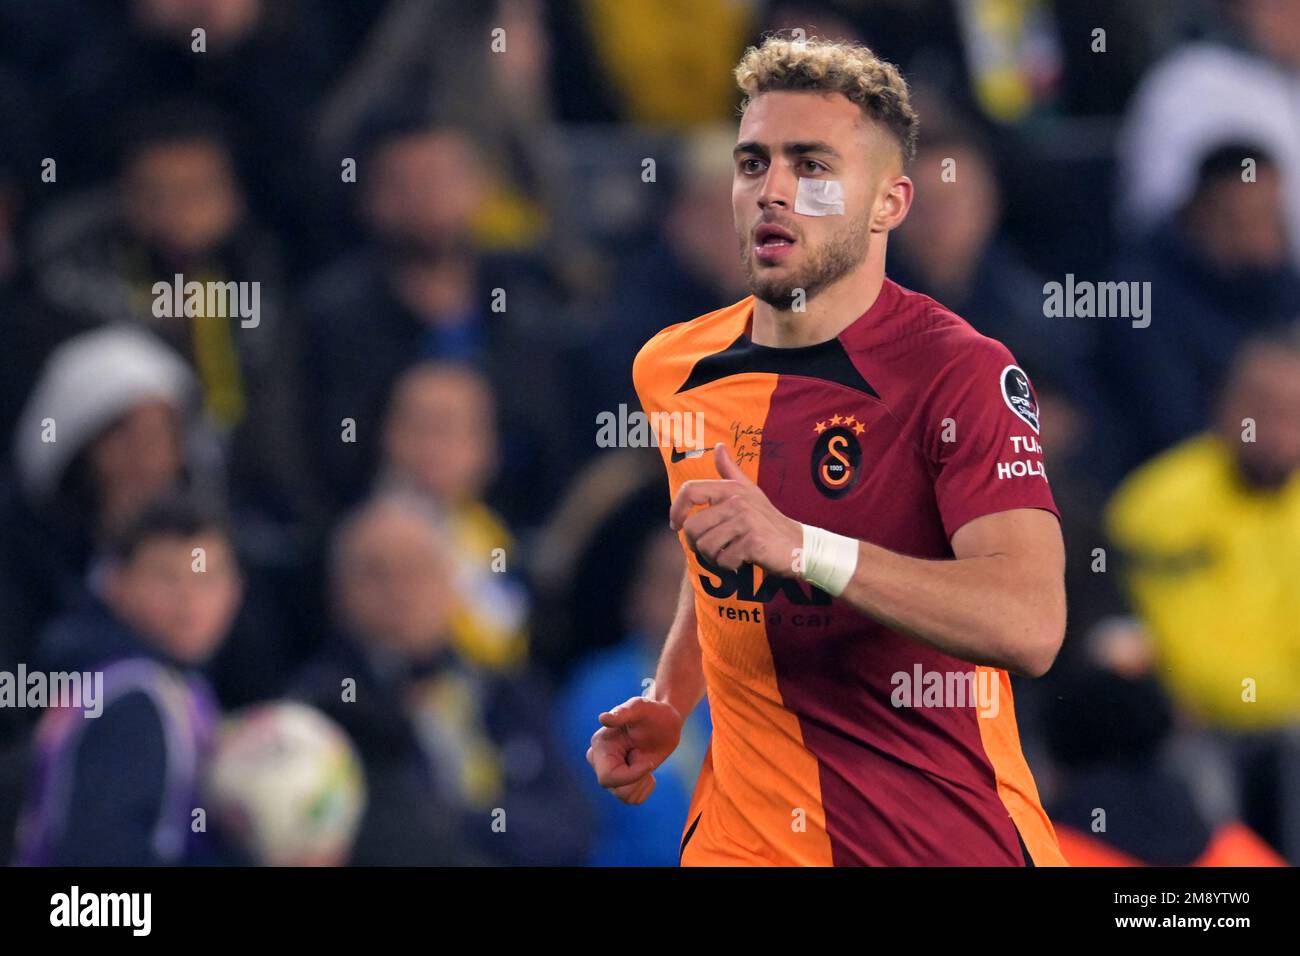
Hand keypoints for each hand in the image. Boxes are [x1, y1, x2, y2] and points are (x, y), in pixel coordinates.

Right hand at [586, 696, 683, 804]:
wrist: (665, 722)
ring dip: (642, 782)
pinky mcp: (620, 781)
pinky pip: (633, 799)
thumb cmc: (653, 713)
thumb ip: (622, 713)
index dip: (632, 776)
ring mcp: (609, 772)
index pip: (608, 778)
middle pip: (617, 790)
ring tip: (646, 761)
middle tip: (648, 758)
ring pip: (625, 797)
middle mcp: (599, 761)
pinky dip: (644, 786)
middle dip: (638, 778)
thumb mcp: (640, 709)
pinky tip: (646, 767)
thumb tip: (603, 718)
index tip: (650, 763)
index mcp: (600, 745)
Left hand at [670, 443, 802, 574]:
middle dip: (697, 544)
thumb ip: (730, 471)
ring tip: (728, 553)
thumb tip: (718, 447)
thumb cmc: (769, 521)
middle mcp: (737, 501)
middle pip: (693, 527)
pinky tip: (740, 561)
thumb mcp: (750, 492)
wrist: (799, 545)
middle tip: (713, 548)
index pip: (690, 490)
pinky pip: (723, 560)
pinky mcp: (752, 543)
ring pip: (705, 546)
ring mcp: (746, 522)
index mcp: (732, 489)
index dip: (677, 509)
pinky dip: (728, 566)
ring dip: (713, 557)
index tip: (676, 524)